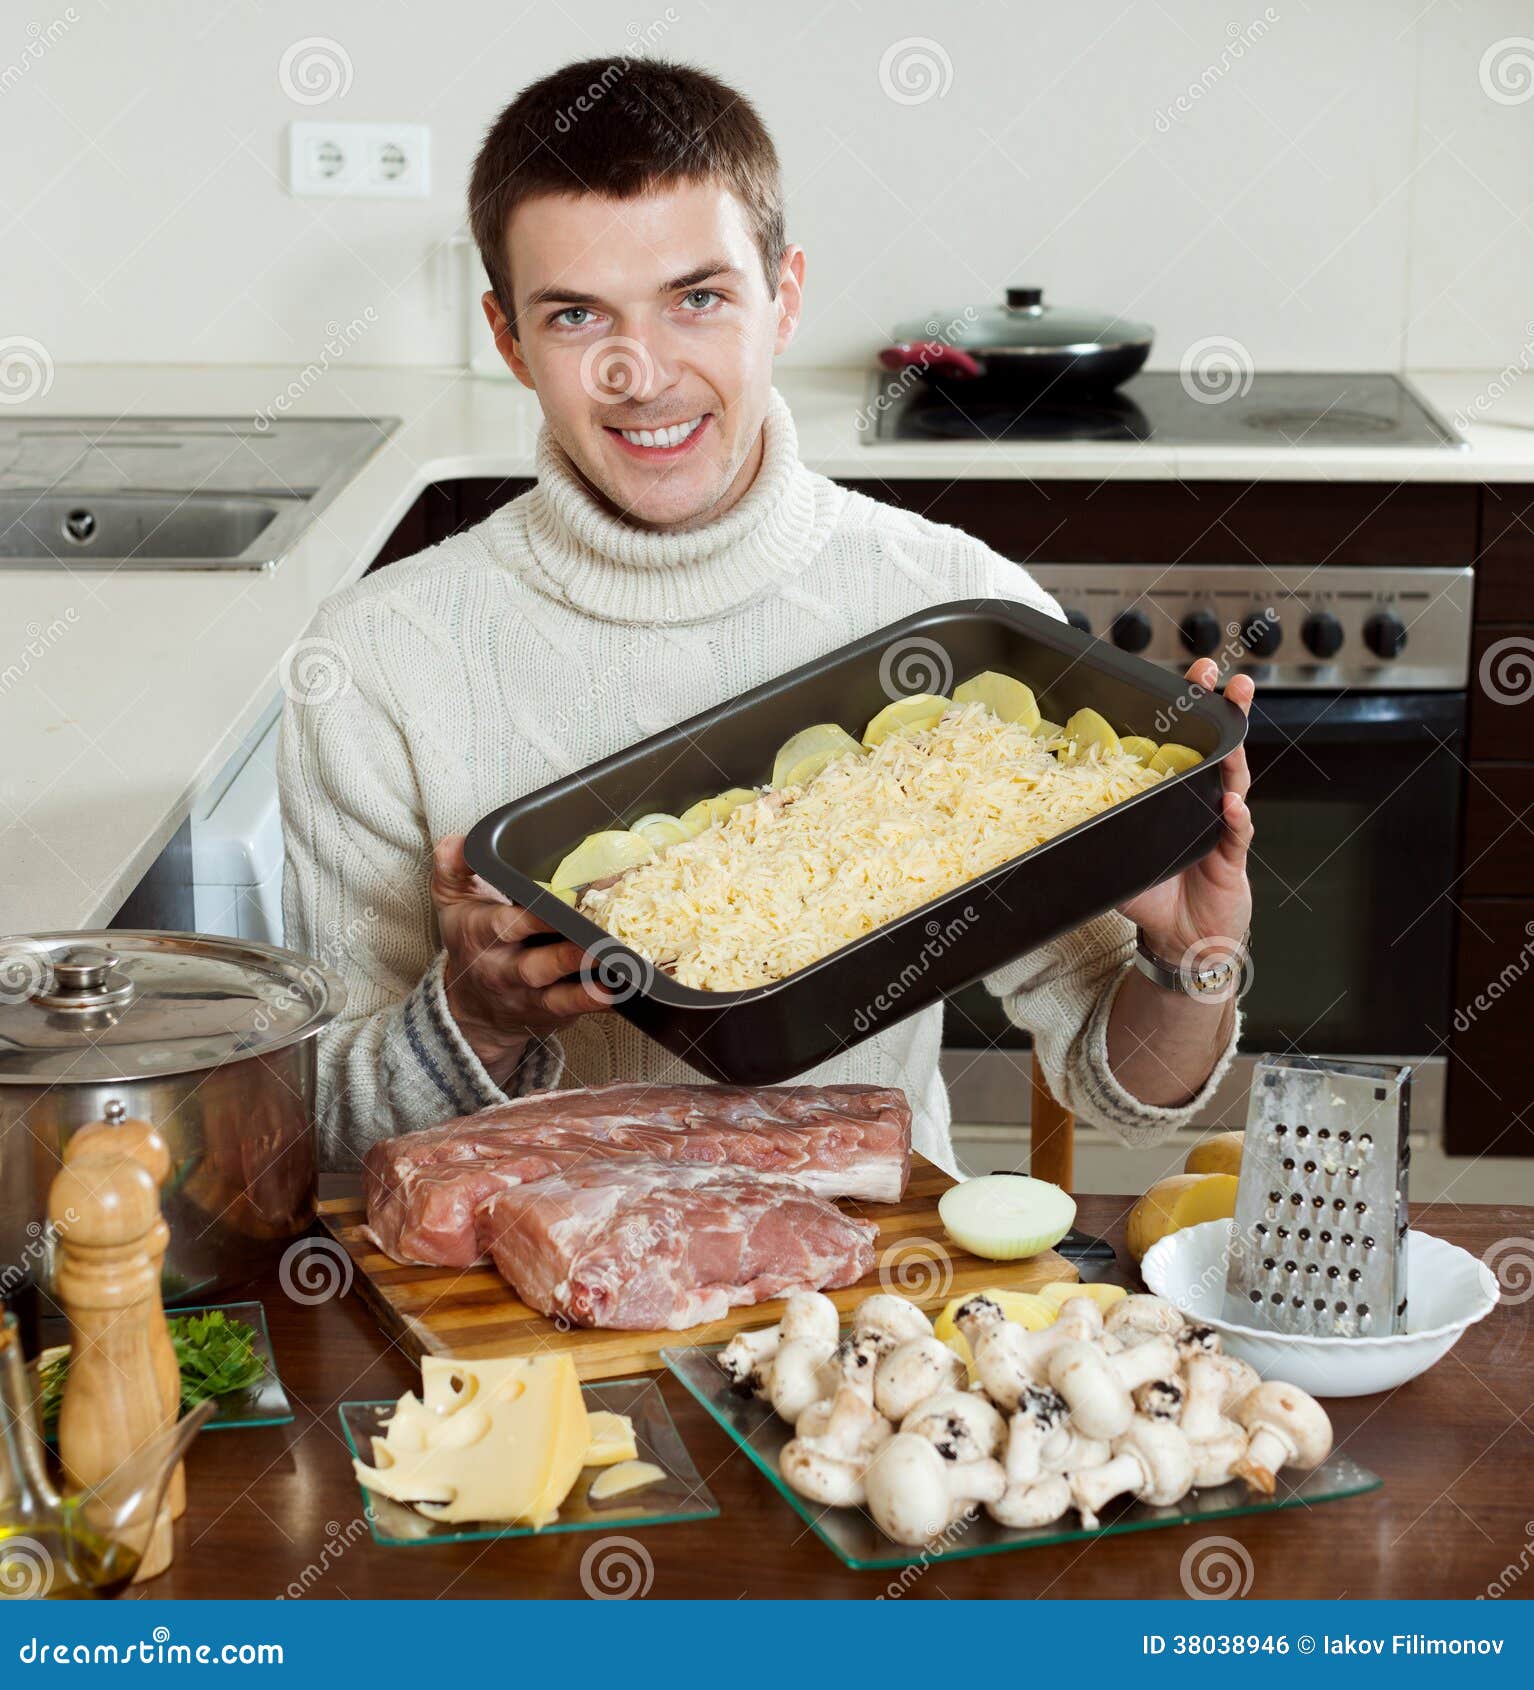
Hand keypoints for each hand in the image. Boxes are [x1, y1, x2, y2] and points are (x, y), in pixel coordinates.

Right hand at [431, 835, 610, 1083]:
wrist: (470, 1008)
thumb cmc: (470, 941)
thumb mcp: (452, 902)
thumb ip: (453, 868)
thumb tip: (459, 842)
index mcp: (483, 936)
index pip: (506, 926)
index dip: (534, 918)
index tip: (561, 905)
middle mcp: (505, 970)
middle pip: (534, 967)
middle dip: (565, 957)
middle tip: (598, 944)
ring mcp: (529, 997)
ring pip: (557, 998)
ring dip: (586, 990)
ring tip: (615, 974)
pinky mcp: (550, 1015)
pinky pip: (575, 1013)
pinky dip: (598, 1004)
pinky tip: (622, 992)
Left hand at [1118, 659, 1254, 969]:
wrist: (1183, 941)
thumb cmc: (1154, 898)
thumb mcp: (1112, 859)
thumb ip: (1089, 836)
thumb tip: (1040, 820)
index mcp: (1174, 796)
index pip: (1179, 744)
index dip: (1183, 711)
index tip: (1184, 678)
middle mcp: (1201, 801)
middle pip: (1213, 746)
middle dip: (1218, 706)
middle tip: (1214, 674)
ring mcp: (1220, 824)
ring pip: (1233, 777)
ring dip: (1235, 745)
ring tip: (1236, 708)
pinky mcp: (1232, 856)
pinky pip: (1236, 832)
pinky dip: (1234, 817)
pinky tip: (1230, 803)